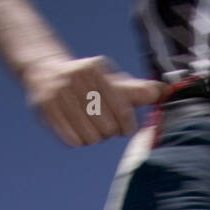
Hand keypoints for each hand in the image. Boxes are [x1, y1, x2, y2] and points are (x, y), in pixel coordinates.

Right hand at [22, 54, 167, 147]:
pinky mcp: (45, 107)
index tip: (124, 127)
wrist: (46, 71)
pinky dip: (78, 139)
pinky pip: (73, 140)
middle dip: (108, 131)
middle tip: (102, 122)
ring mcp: (58, 91)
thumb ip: (137, 91)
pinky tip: (76, 128)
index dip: (126, 126)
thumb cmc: (89, 82)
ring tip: (88, 123)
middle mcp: (76, 77)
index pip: (122, 112)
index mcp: (96, 69)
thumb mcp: (112, 83)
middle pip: (107, 128)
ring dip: (94, 137)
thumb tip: (164, 90)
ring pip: (91, 137)